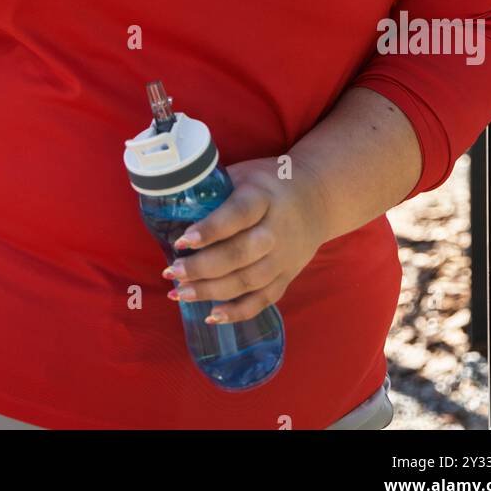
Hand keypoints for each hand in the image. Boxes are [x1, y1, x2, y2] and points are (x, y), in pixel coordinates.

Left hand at [160, 156, 329, 323]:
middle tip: (172, 272)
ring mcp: (284, 258)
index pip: (238, 216)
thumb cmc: (270, 182)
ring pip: (247, 281)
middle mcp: (277, 230)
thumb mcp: (245, 173)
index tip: (182, 240)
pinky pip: (263, 300)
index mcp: (264, 197)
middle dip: (202, 267)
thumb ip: (216, 189)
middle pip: (240, 254)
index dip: (210, 230)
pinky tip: (211, 316)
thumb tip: (172, 205)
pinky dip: (237, 312)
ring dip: (211, 291)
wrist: (318, 198)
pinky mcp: (287, 277)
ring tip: (179, 293)